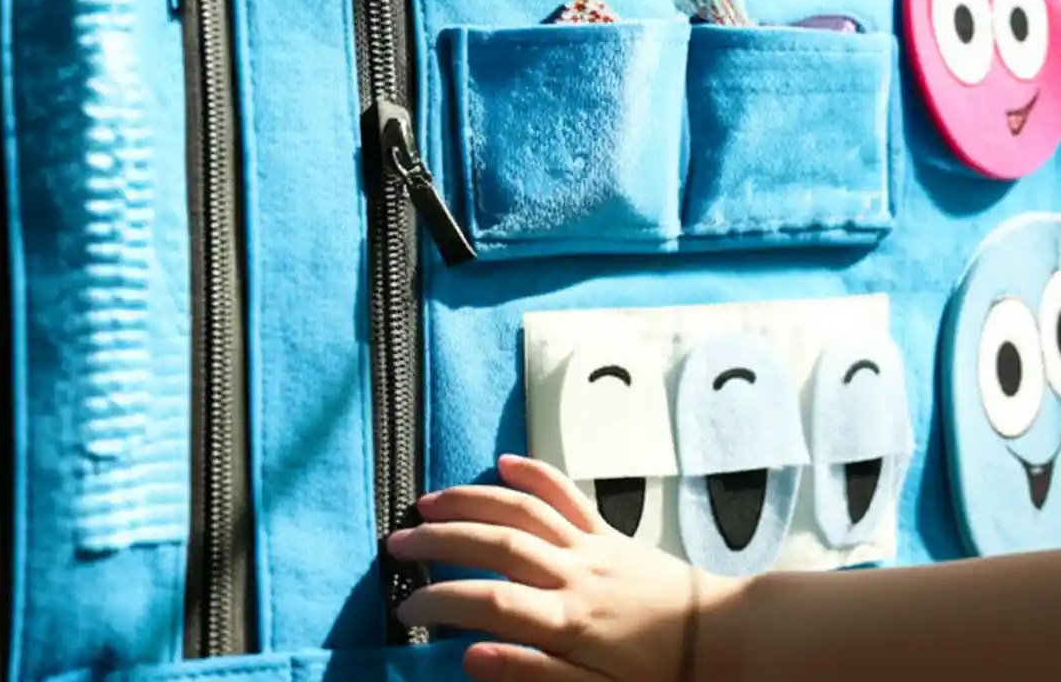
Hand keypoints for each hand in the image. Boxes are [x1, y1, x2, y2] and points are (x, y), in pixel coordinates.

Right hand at [387, 454, 743, 681]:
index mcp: (568, 620)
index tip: (405, 610)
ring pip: (522, 509)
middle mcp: (574, 574)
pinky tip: (505, 461)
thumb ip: (533, 673)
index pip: (488, 603)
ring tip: (429, 503)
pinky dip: (535, 473)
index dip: (440, 602)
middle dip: (439, 540)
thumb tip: (470, 656)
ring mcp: (591, 545)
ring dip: (471, 500)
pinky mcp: (608, 531)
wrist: (723, 637)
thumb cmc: (657, 673)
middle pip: (494, 544)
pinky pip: (567, 493)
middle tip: (397, 544)